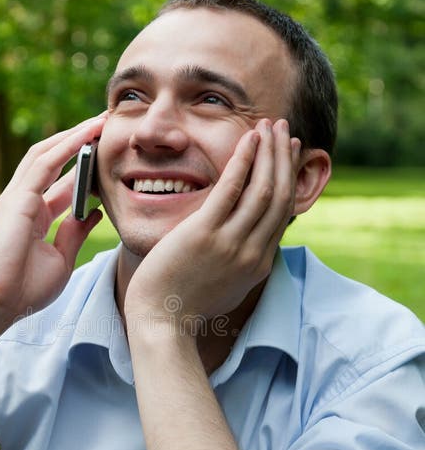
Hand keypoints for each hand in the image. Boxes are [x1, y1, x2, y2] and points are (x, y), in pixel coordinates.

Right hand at [0, 113, 106, 328]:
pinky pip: (43, 165)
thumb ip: (75, 232)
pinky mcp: (16, 199)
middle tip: (107, 125)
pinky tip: (85, 134)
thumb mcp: (61, 258)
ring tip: (100, 121)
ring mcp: (17, 197)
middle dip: (78, 141)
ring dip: (74, 135)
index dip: (84, 166)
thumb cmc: (24, 289)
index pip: (62, 182)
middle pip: (53, 160)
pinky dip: (65, 147)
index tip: (108, 153)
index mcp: (35, 216)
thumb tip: (95, 213)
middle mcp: (25, 201)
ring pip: (47, 154)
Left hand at [124, 119, 300, 331]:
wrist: (161, 324)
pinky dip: (243, 160)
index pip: (281, 214)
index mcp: (258, 265)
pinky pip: (231, 189)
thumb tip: (246, 245)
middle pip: (279, 196)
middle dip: (284, 158)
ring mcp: (230, 244)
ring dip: (269, 152)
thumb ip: (240, 263)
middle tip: (284, 130)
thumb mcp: (225, 287)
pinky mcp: (204, 235)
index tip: (288, 155)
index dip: (288, 179)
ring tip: (269, 126)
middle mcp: (252, 253)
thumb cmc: (184, 306)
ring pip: (262, 189)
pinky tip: (248, 139)